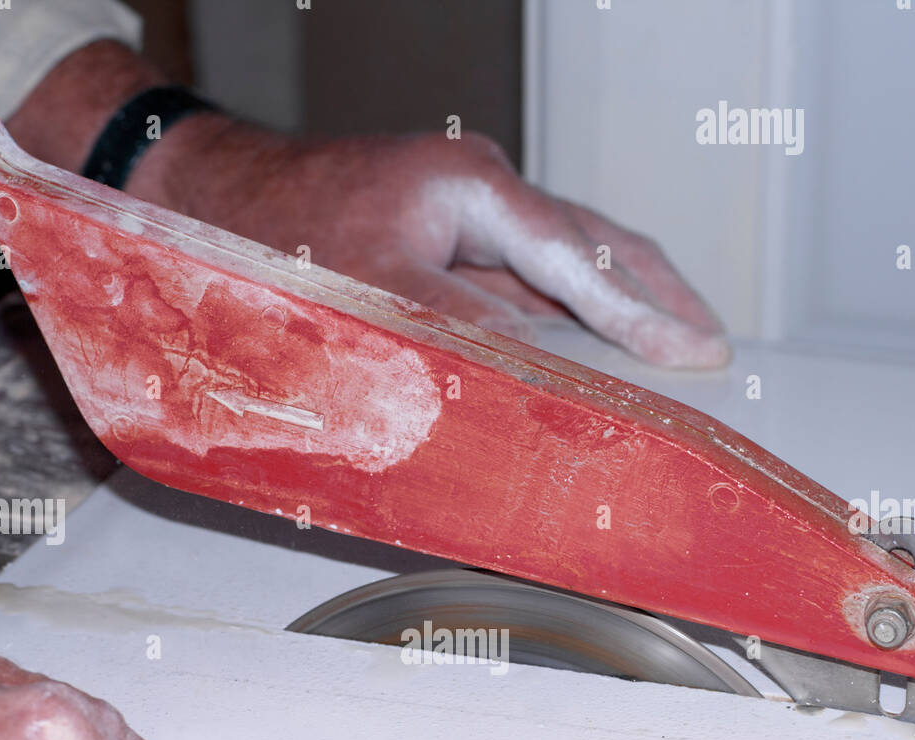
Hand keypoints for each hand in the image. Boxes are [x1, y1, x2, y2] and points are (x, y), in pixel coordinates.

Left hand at [134, 122, 730, 368]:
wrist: (202, 202)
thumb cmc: (275, 242)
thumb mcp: (378, 299)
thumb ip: (472, 335)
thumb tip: (550, 376)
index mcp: (472, 190)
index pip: (579, 260)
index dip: (644, 313)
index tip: (702, 351)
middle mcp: (478, 194)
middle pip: (590, 247)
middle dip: (654, 296)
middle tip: (712, 344)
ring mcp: (462, 216)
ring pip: (560, 263)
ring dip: (615, 306)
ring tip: (674, 344)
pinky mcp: (441, 243)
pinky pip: (520, 280)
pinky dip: (561, 314)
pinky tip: (587, 346)